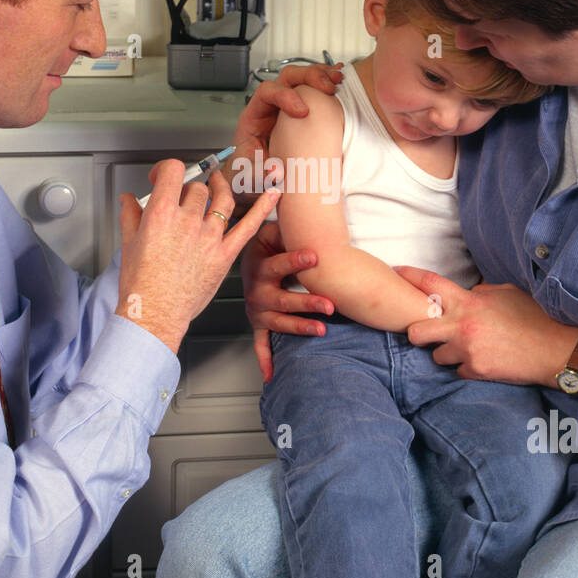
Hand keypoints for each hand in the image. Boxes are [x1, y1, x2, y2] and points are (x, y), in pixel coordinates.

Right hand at [117, 160, 281, 354]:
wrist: (155, 313)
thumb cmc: (142, 285)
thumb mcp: (128, 244)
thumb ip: (130, 215)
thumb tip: (129, 200)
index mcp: (161, 214)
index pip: (172, 171)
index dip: (166, 169)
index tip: (162, 178)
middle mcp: (188, 222)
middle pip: (197, 188)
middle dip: (189, 190)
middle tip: (184, 200)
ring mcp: (209, 237)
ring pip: (222, 199)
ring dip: (220, 188)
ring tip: (218, 185)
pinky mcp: (224, 254)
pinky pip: (249, 226)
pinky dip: (263, 207)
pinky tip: (273, 193)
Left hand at [223, 64, 343, 207]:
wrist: (257, 178)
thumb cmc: (252, 173)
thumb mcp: (251, 177)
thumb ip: (259, 174)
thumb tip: (276, 170)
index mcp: (254, 117)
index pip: (267, 92)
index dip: (285, 96)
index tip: (303, 111)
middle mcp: (270, 106)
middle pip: (287, 77)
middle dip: (309, 77)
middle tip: (328, 88)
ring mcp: (286, 105)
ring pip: (302, 78)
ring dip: (322, 76)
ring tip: (339, 80)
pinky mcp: (301, 111)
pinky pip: (313, 89)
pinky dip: (327, 82)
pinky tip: (340, 81)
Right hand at [242, 221, 335, 381]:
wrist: (247, 261)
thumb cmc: (267, 246)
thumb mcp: (272, 232)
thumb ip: (284, 225)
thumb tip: (293, 201)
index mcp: (261, 267)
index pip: (279, 264)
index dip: (296, 260)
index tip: (315, 256)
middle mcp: (257, 291)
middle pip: (283, 299)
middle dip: (307, 303)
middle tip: (329, 304)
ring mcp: (258, 310)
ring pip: (279, 323)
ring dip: (300, 328)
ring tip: (321, 330)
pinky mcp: (258, 324)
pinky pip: (261, 344)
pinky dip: (265, 360)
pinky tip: (271, 375)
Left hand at [396, 267, 577, 385]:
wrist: (558, 348)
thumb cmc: (535, 317)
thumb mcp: (507, 294)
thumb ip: (481, 293)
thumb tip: (467, 291)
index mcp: (470, 301)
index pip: (430, 284)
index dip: (408, 277)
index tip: (395, 273)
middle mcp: (463, 325)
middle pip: (417, 331)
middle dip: (417, 332)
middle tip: (426, 333)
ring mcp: (468, 350)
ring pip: (437, 356)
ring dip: (447, 354)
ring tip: (468, 350)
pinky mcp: (477, 370)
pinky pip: (459, 372)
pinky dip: (467, 368)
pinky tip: (485, 362)